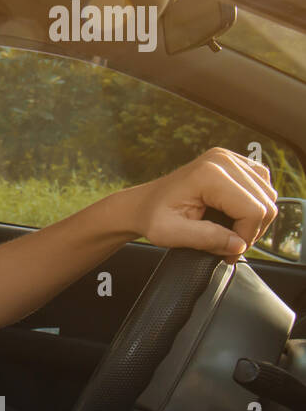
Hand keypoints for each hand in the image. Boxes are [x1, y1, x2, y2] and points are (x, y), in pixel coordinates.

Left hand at [127, 148, 277, 263]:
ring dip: (254, 220)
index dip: (245, 237)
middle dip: (250, 230)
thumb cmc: (152, 217)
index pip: (253, 210)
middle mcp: (222, 160)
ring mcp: (229, 158)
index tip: (227, 252)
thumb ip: (206, 239)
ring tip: (228, 232)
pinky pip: (262, 187)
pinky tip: (233, 217)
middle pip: (266, 203)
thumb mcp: (171, 234)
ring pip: (268, 196)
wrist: (142, 204)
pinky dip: (254, 206)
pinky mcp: (234, 163)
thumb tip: (239, 244)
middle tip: (228, 246)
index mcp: (209, 174)